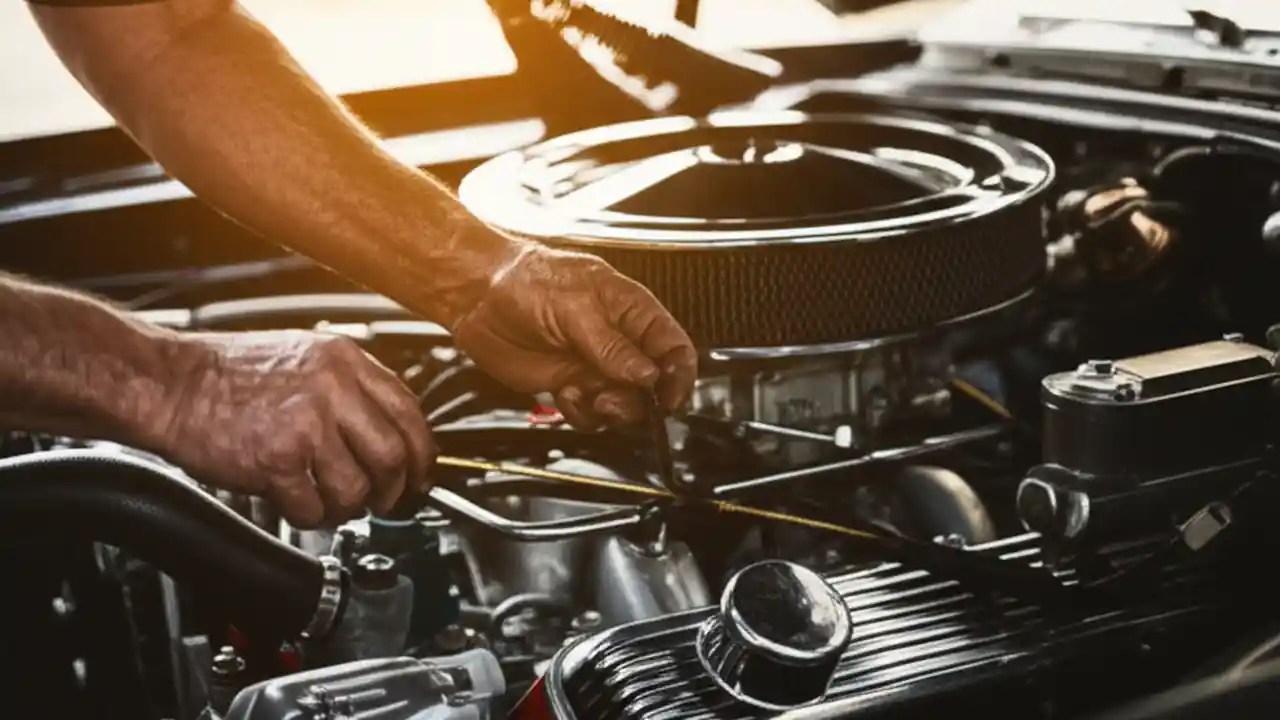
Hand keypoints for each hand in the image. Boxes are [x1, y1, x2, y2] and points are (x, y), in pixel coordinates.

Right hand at [149, 331, 434, 527]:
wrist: (170, 383)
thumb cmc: (230, 374)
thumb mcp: (307, 357)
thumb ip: (352, 388)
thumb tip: (394, 433)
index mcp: (345, 361)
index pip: (410, 414)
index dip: (422, 455)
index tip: (420, 476)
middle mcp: (332, 387)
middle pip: (394, 456)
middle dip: (393, 490)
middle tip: (381, 502)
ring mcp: (305, 423)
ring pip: (357, 488)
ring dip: (347, 508)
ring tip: (327, 501)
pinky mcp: (276, 459)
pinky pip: (314, 508)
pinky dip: (309, 516)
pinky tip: (295, 503)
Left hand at [451, 243, 696, 428]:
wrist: (477, 294)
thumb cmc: (524, 280)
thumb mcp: (574, 308)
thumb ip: (611, 345)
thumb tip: (646, 374)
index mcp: (631, 310)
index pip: (674, 347)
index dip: (679, 376)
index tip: (669, 399)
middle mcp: (617, 340)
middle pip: (651, 385)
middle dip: (637, 401)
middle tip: (610, 398)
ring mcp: (593, 363)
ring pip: (622, 403)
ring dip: (607, 410)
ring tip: (582, 394)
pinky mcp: (569, 382)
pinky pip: (590, 412)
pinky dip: (581, 413)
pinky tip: (564, 394)